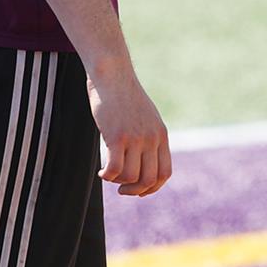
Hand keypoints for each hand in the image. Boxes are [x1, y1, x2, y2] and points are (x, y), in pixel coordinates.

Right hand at [85, 67, 171, 196]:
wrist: (113, 76)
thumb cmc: (125, 98)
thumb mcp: (145, 118)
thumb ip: (148, 138)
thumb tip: (142, 162)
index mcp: (161, 135)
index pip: (165, 173)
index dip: (152, 188)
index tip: (138, 190)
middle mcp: (151, 138)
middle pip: (150, 179)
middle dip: (135, 190)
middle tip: (121, 189)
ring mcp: (135, 138)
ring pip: (131, 177)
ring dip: (118, 182)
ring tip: (108, 175)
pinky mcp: (117, 136)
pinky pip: (114, 169)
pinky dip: (107, 176)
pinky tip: (101, 171)